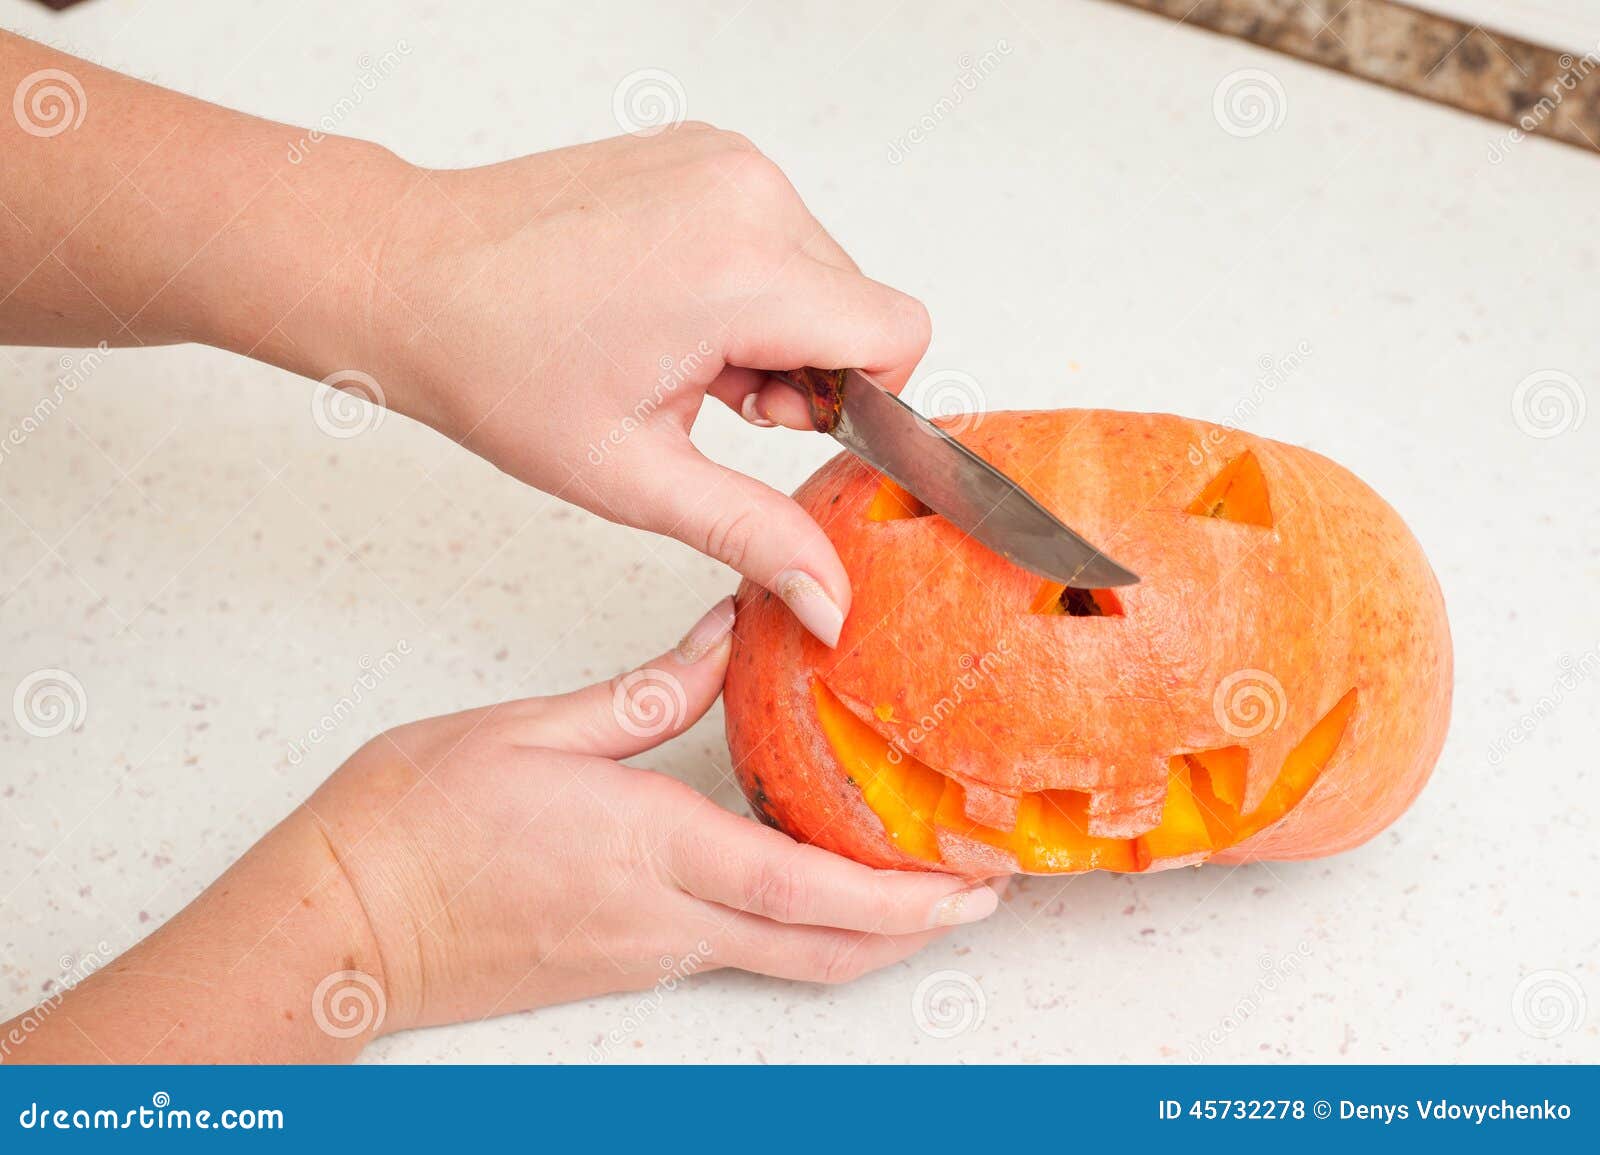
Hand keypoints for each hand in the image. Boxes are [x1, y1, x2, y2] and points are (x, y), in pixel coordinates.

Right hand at [313, 596, 994, 1034]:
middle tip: (977, 896)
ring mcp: (642, 953)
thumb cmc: (411, 826)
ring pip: (786, 960)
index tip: (969, 884)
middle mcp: (661, 919)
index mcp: (649, 850)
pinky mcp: (619, 964)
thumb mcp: (531, 730)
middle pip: (821, 950)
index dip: (903, 898)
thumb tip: (724, 636)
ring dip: (864, 935)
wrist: (336, 925)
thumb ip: (645, 692)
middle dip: (913, 931)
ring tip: (917, 890)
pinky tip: (805, 886)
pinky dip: (796, 929)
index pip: (808, 890)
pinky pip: (735, 951)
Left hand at [337, 126, 931, 645]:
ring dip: (777, 327)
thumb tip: (830, 599)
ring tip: (684, 357)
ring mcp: (725, 161)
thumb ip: (754, 534)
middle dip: (809, 369)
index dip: (861, 399)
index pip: (898, 332)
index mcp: (740, 270)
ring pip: (823, 270)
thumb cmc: (497, 367)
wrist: (410, 277)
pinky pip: (779, 230)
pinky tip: (675, 313)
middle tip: (715, 399)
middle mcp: (745, 194)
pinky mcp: (705, 150)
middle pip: (860, 304)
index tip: (785, 424)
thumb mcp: (637, 476)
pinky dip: (749, 282)